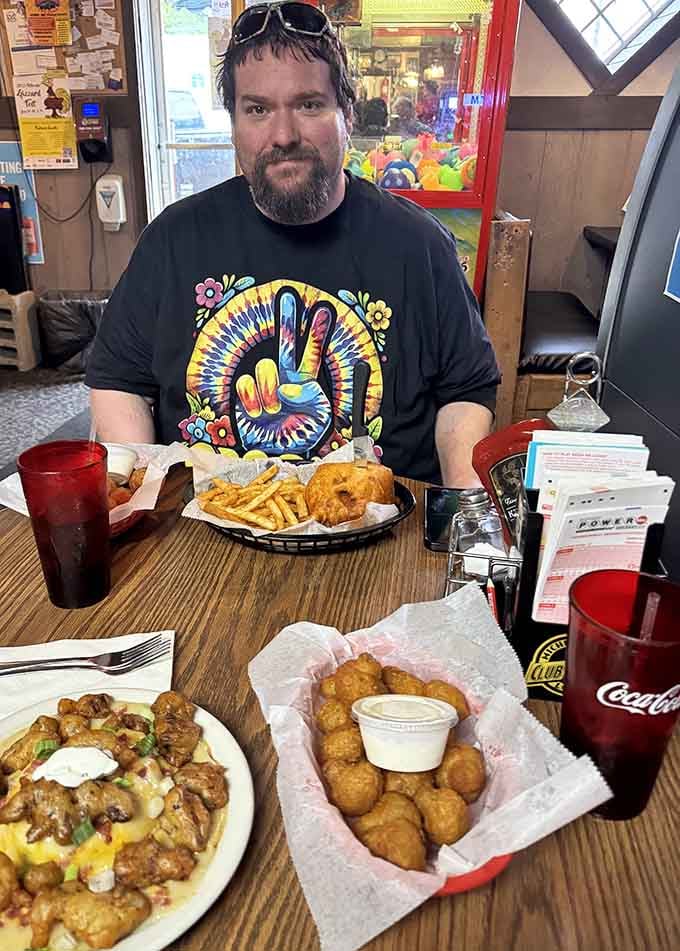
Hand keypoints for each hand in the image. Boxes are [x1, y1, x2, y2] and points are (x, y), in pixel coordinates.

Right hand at [234, 290, 333, 455]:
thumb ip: (310, 401)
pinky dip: (253, 401)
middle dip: (287, 320)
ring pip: (264, 370)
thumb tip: (288, 387)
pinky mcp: (244, 397)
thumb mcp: (319, 422)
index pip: (310, 352)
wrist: (277, 456)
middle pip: (284, 345)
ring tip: (276, 412)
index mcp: (305, 382)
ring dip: (270, 392)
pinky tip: (259, 414)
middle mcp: (284, 378)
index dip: (315, 332)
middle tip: (287, 296)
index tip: (322, 310)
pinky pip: (246, 386)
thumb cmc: (301, 438)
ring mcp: (264, 386)